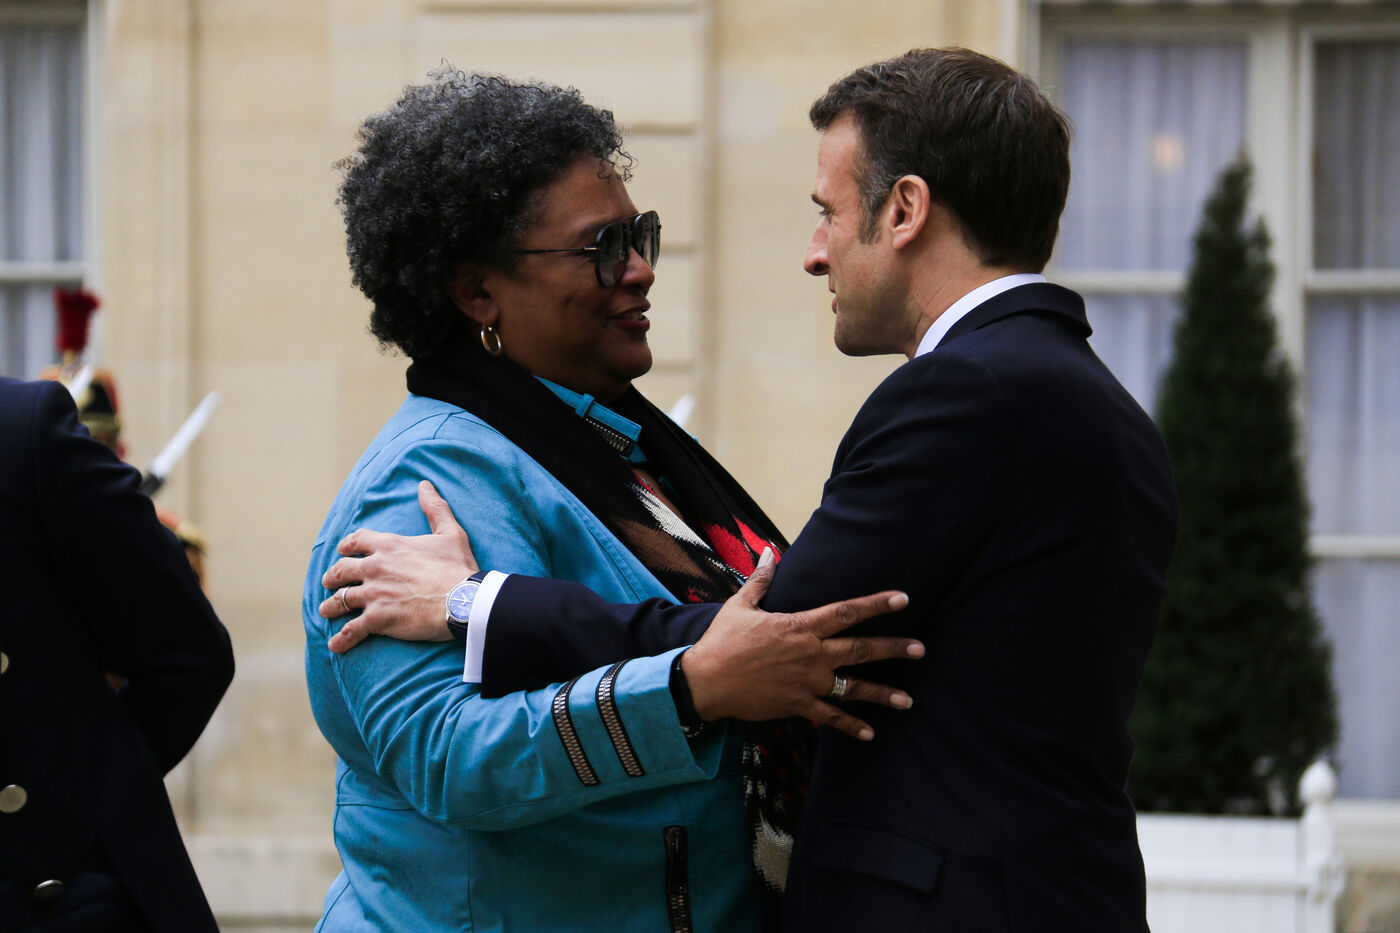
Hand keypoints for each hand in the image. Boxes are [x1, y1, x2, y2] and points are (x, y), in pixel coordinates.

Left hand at [320, 481, 478, 652]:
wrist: (463, 599)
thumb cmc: (458, 567)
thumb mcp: (450, 532)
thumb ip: (434, 508)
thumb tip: (425, 485)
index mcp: (389, 545)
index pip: (356, 541)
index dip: (347, 546)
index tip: (343, 551)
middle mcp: (375, 567)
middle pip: (341, 570)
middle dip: (332, 576)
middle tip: (329, 582)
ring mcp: (373, 594)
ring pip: (340, 599)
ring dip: (330, 606)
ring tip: (326, 611)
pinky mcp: (377, 618)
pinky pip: (350, 630)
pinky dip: (341, 639)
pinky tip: (335, 645)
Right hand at [681, 548, 920, 741]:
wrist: (706, 681)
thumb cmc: (722, 641)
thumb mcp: (741, 605)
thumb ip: (762, 580)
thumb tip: (769, 552)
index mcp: (800, 627)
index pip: (846, 612)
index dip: (877, 604)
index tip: (903, 599)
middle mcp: (810, 654)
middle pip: (860, 650)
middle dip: (893, 649)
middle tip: (920, 649)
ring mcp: (807, 682)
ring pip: (853, 687)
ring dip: (883, 693)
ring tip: (909, 700)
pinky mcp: (797, 705)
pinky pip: (830, 717)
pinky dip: (851, 725)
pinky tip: (870, 733)